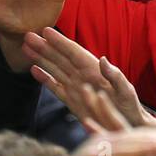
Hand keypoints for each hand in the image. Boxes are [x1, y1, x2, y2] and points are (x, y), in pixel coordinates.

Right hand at [25, 27, 155, 131]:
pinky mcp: (72, 100)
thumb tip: (103, 60)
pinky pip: (56, 87)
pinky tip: (34, 70)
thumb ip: (115, 76)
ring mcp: (76, 87)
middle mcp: (83, 75)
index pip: (74, 52)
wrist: (127, 124)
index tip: (46, 31)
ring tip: (26, 48)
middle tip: (27, 36)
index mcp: (94, 70)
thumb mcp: (125, 91)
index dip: (60, 41)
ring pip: (55, 69)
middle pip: (60, 58)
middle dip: (44, 47)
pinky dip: (45, 79)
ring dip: (41, 59)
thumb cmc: (130, 106)